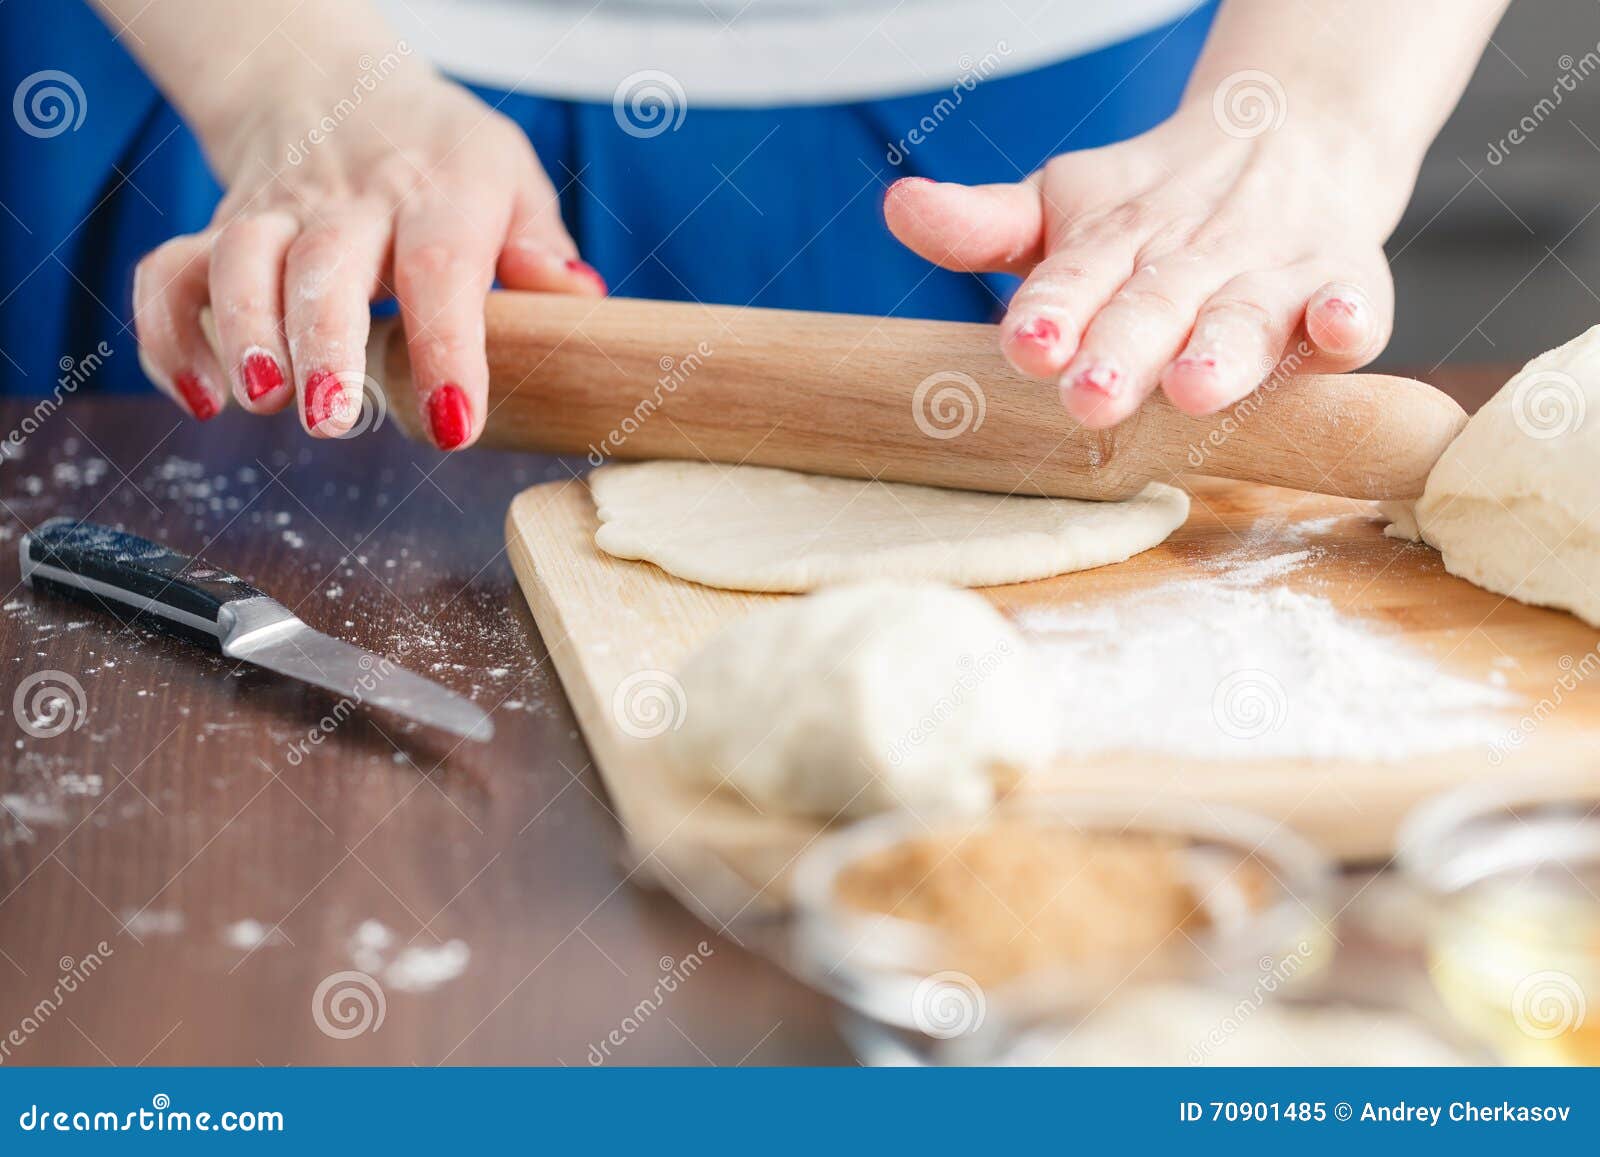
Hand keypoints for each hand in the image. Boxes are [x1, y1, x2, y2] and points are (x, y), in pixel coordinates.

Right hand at [132, 70, 602, 447]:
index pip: (441, 267)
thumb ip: (540, 248)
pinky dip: (169, 335)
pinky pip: (172, 275)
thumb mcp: (510, 182)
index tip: (453, 425)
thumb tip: (580, 303)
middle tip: (331, 418)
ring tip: (262, 401)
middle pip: (325, 264)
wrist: (337, 88)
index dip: (446, 347)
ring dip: (241, 336)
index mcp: (439, 191)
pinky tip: (201, 395)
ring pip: (240, 263)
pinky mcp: (221, 230)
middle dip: (323, 345)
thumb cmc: (442, 159)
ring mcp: (278, 212)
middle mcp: (352, 200)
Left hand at [885, 103, 1399, 428]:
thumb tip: (898, 208)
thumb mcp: (1064, 210)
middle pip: (1150, 307)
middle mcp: (1185, 262)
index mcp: (1111, 246)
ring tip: (1195, 387)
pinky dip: (1348, 317)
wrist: (1285, 137)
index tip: (1026, 343)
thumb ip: (985, 226)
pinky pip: (1349, 304)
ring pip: (1243, 317)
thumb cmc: (1151, 208)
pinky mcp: (1338, 283)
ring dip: (1223, 351)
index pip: (1073, 276)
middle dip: (1122, 350)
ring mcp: (1263, 275)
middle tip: (1090, 394)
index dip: (1051, 309)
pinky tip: (1340, 328)